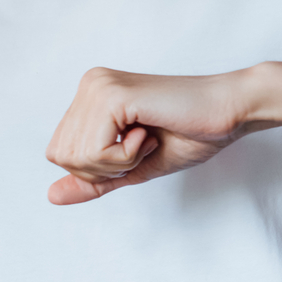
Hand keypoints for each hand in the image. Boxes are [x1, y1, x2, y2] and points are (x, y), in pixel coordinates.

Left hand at [44, 67, 254, 204]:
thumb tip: (51, 197)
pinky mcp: (112, 95)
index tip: (136, 146)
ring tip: (147, 138)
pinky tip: (148, 134)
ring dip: (118, 162)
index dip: (98, 167)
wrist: (231, 111)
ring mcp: (98, 87)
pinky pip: (96, 151)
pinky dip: (125, 156)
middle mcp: (89, 85)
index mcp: (91, 96)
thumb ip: (94, 180)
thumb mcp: (133, 166)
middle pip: (60, 156)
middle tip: (143, 145)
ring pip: (75, 156)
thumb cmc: (192, 133)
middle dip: (104, 167)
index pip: (59, 153)